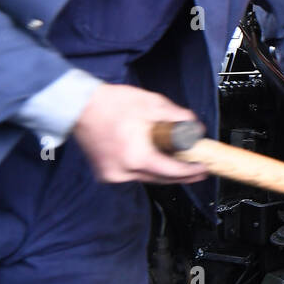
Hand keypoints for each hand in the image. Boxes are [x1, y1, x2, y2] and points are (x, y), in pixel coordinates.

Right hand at [71, 84, 208, 183]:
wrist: (79, 106)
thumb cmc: (111, 104)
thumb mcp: (151, 104)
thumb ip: (176, 116)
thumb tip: (195, 127)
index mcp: (135, 157)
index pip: (171, 172)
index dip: (190, 172)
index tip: (204, 169)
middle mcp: (122, 172)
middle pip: (160, 180)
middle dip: (181, 176)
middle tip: (198, 171)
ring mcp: (111, 175)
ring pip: (146, 178)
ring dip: (163, 172)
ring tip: (181, 164)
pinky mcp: (105, 173)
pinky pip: (132, 175)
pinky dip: (145, 169)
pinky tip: (156, 161)